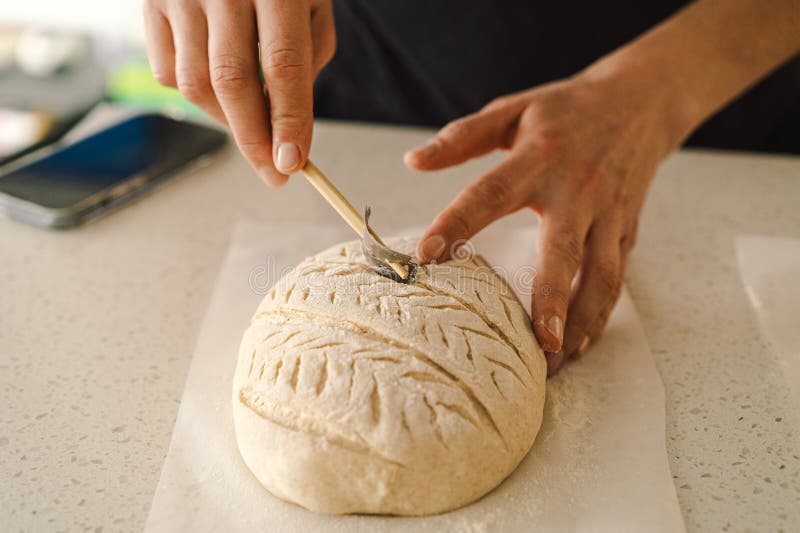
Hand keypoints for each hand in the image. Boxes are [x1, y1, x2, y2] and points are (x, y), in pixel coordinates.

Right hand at [143, 0, 335, 184]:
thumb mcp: (311, 1)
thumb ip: (306, 55)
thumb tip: (285, 120)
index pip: (284, 67)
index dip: (290, 122)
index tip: (294, 164)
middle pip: (232, 84)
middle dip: (254, 140)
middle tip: (274, 174)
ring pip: (195, 85)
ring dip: (226, 121)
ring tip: (251, 126)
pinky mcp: (150, 4)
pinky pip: (166, 73)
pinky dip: (194, 94)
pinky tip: (216, 86)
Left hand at [405, 67, 685, 374]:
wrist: (641, 101)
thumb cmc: (566, 109)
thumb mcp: (513, 109)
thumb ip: (463, 137)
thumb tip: (412, 161)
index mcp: (539, 158)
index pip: (490, 194)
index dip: (457, 224)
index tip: (425, 256)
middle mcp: (577, 190)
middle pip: (563, 250)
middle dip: (551, 298)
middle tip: (537, 342)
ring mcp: (608, 214)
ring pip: (600, 275)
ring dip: (582, 321)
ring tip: (556, 361)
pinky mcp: (627, 230)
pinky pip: (617, 278)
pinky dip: (601, 314)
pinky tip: (580, 344)